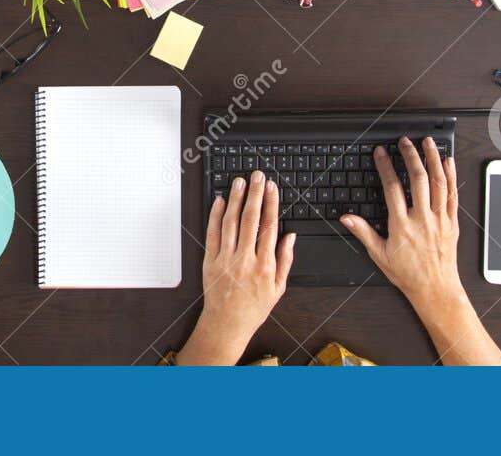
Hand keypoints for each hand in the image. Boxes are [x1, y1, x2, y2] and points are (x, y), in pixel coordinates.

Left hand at [177, 171, 295, 364]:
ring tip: (239, 182)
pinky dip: (215, 215)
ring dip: (234, 199)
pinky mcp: (209, 261)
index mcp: (265, 266)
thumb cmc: (253, 308)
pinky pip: (212, 233)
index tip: (272, 187)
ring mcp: (225, 259)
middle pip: (250, 219)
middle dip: (254, 194)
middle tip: (256, 176)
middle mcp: (245, 260)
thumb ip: (285, 260)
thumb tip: (290, 237)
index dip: (271, 203)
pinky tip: (219, 201)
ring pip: (230, 222)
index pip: (269, 226)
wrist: (226, 324)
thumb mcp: (278, 289)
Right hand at [340, 137, 460, 304]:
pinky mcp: (452, 223)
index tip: (381, 153)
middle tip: (405, 142)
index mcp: (402, 225)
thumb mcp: (379, 255)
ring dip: (433, 159)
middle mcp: (422, 219)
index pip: (392, 187)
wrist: (436, 289)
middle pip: (418, 179)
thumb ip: (363, 232)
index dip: (386, 166)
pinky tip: (449, 162)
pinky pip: (453, 195)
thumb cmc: (409, 274)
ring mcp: (440, 219)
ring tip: (428, 143)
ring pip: (439, 182)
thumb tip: (346, 217)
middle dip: (411, 156)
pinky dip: (452, 176)